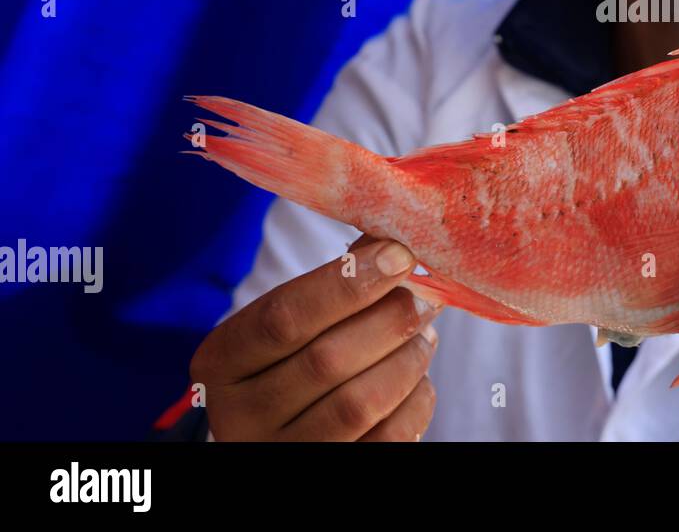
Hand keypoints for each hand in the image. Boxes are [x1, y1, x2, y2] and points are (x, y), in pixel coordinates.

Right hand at [191, 234, 439, 440]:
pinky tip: (417, 376)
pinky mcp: (330, 473)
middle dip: (390, 319)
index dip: (347, 284)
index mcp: (222, 361)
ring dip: (406, 359)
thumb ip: (337, 278)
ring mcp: (281, 453)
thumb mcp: (294, 318)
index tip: (399, 254)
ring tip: (424, 333)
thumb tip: (391, 236)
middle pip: (326, 361)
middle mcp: (240, 416)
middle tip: (426, 295)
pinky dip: (415, 400)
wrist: (284, 433)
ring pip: (358, 404)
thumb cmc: (295, 358)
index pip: (282, 318)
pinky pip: (387, 439)